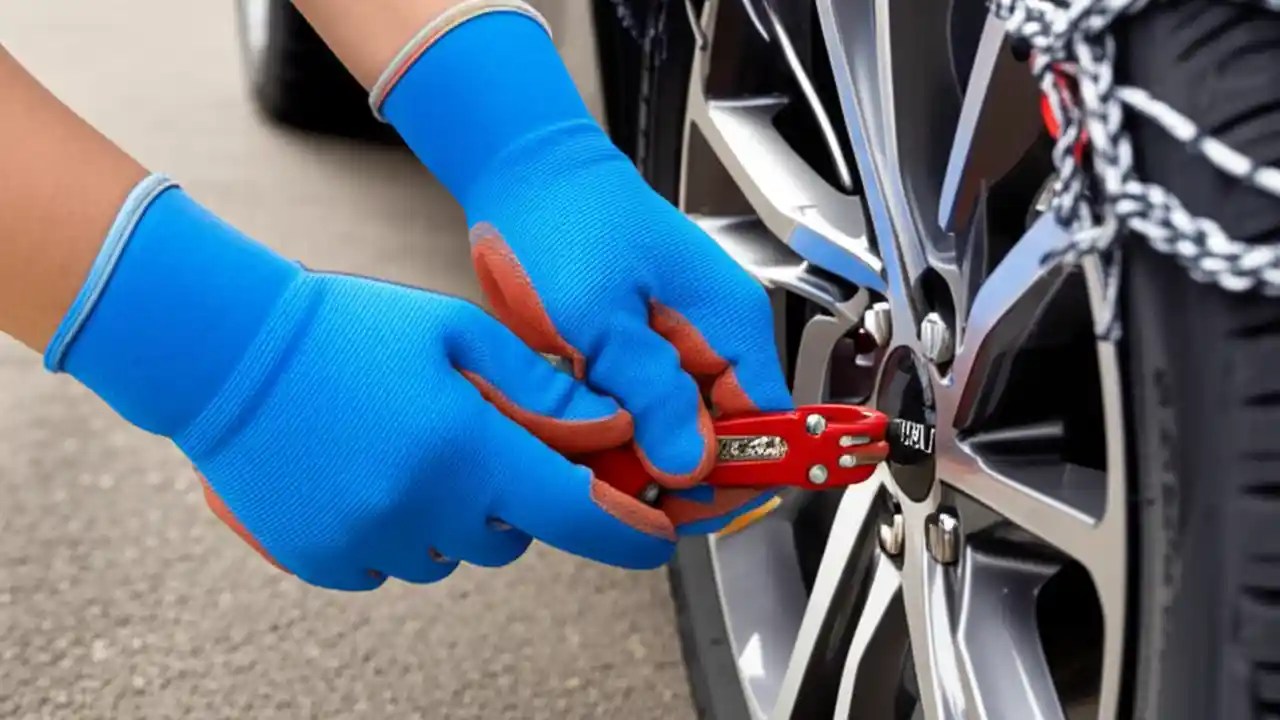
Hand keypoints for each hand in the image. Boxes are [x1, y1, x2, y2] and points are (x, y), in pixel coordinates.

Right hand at [186, 273, 679, 588]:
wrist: (225, 353)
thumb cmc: (344, 329)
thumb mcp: (457, 332)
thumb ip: (540, 389)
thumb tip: (609, 427)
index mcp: (464, 446)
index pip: (573, 511)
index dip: (626, 532)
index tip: (655, 540)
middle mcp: (420, 506)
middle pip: (507, 537)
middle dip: (510, 500)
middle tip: (475, 442)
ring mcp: (367, 541)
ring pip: (449, 556)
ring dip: (452, 517)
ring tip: (410, 450)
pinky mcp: (323, 561)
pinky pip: (390, 567)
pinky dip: (398, 534)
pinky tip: (371, 476)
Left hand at [376, 9, 793, 533]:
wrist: (523, 171)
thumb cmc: (564, 220)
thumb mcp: (600, 318)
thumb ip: (652, 395)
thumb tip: (692, 466)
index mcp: (728, 324)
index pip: (770, 424)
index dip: (739, 475)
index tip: (688, 509)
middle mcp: (713, 337)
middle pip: (724, 435)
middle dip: (679, 474)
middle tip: (624, 496)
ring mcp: (676, 342)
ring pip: (680, 429)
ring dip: (643, 458)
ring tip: (595, 471)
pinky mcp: (640, 347)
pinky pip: (647, 409)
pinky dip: (621, 434)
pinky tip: (586, 444)